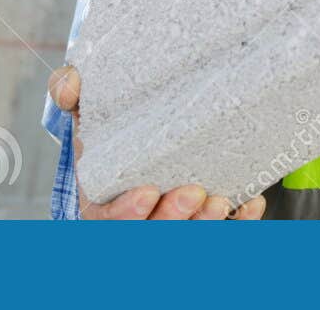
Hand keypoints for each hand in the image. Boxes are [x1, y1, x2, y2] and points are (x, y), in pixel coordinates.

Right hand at [46, 65, 265, 219]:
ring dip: (204, 223)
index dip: (127, 212)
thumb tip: (71, 84)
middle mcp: (136, 217)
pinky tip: (250, 204)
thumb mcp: (85, 106)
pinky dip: (237, 220)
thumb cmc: (111, 125)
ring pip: (185, 235)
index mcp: (100, 197)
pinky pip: (222, 229)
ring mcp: (170, 220)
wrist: (140, 126)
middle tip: (194, 193)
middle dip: (172, 218)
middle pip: (151, 233)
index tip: (148, 192)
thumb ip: (68, 90)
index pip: (108, 219)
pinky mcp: (202, 218)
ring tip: (221, 199)